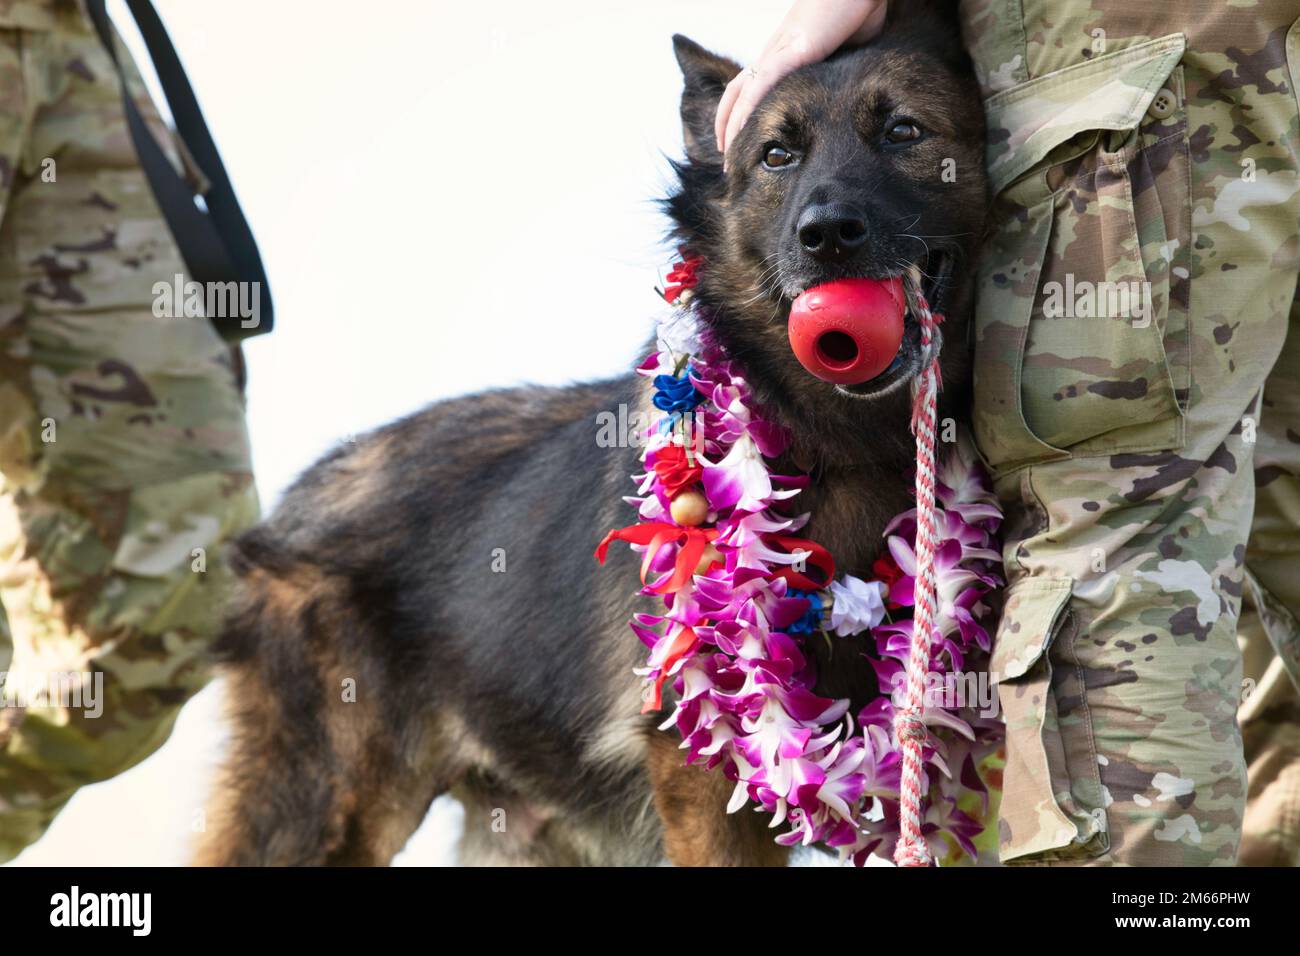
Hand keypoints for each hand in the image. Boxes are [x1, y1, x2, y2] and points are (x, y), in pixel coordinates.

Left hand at [714, 0, 887, 164]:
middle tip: (728, 160)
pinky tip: (741, 130)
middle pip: (738, 92)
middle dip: (728, 126)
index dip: (742, 115)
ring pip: (743, 91)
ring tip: (729, 155)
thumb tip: (846, 99)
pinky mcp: (794, 50)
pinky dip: (749, 108)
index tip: (741, 143)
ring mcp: (781, 50)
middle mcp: (776, 52)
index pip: (753, 88)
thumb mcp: (844, 52)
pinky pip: (762, 82)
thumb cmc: (856, 11)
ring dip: (732, 125)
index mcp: (785, 54)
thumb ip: (835, 74)